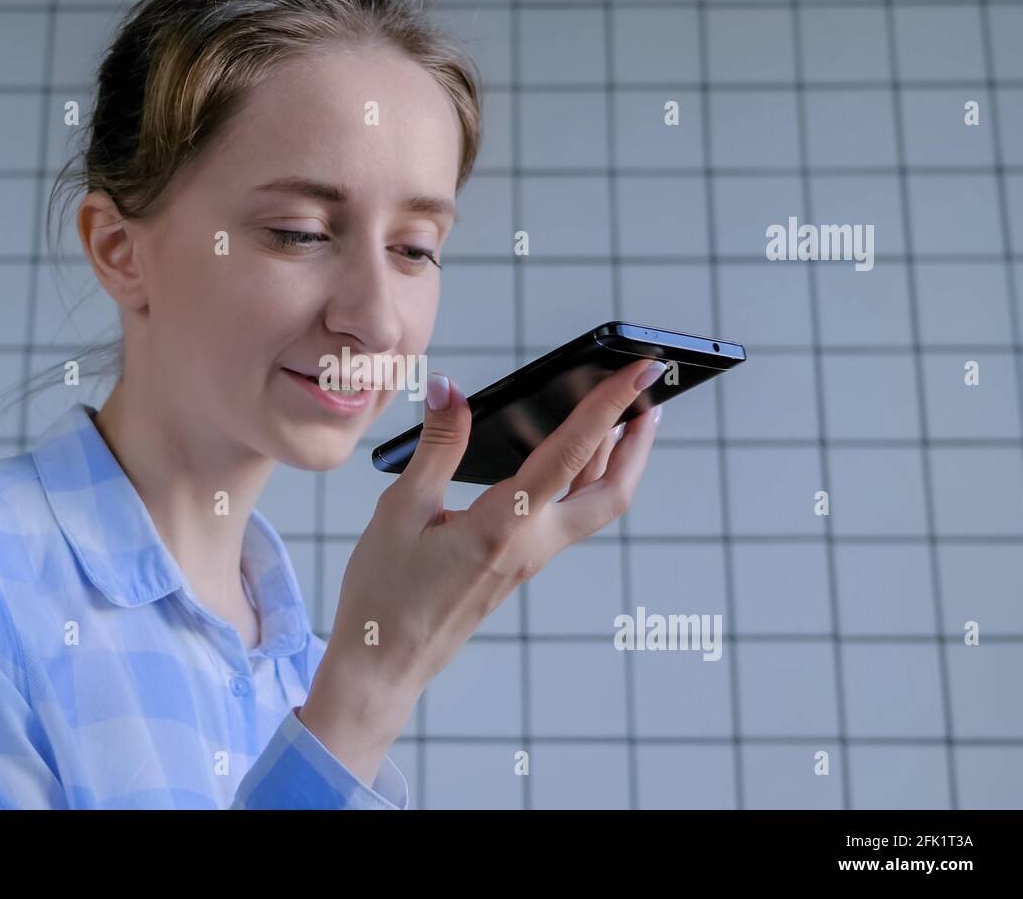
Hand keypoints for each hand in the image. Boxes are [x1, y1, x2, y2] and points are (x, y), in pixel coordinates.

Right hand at [299, 358, 664, 782]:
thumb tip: (452, 388)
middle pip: (610, 494)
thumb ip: (437, 447)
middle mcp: (530, 545)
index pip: (571, 454)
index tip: (640, 370)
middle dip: (638, 445)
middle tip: (652, 399)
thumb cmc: (384, 592)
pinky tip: (565, 463)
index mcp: (503, 525)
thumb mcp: (401, 510)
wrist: (384, 664)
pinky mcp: (518, 568)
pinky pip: (566, 518)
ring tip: (621, 421)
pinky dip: (581, 482)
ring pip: (592, 507)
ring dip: (615, 463)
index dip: (608, 407)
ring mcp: (529, 560)